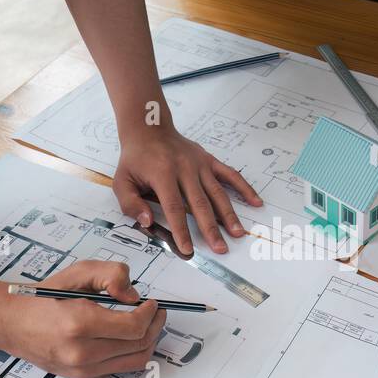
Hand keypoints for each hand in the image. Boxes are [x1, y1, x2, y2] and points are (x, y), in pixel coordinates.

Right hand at [0, 261, 165, 377]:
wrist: (11, 323)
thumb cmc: (43, 297)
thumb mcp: (77, 273)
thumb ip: (110, 275)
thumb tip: (134, 296)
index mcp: (79, 324)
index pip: (134, 326)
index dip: (150, 313)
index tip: (151, 302)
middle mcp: (82, 352)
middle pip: (139, 345)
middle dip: (155, 326)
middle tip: (156, 311)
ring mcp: (82, 369)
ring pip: (135, 361)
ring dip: (149, 341)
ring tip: (148, 324)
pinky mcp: (82, 377)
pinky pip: (120, 368)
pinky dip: (133, 352)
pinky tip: (130, 336)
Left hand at [112, 121, 261, 254]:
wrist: (149, 128)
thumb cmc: (135, 158)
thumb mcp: (121, 180)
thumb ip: (131, 203)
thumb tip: (147, 221)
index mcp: (163, 174)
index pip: (174, 208)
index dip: (181, 230)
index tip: (187, 249)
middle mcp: (184, 169)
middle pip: (200, 204)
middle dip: (211, 229)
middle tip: (220, 248)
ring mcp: (200, 164)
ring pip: (218, 193)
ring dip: (229, 214)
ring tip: (238, 233)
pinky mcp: (209, 161)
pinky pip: (230, 175)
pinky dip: (244, 188)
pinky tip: (255, 202)